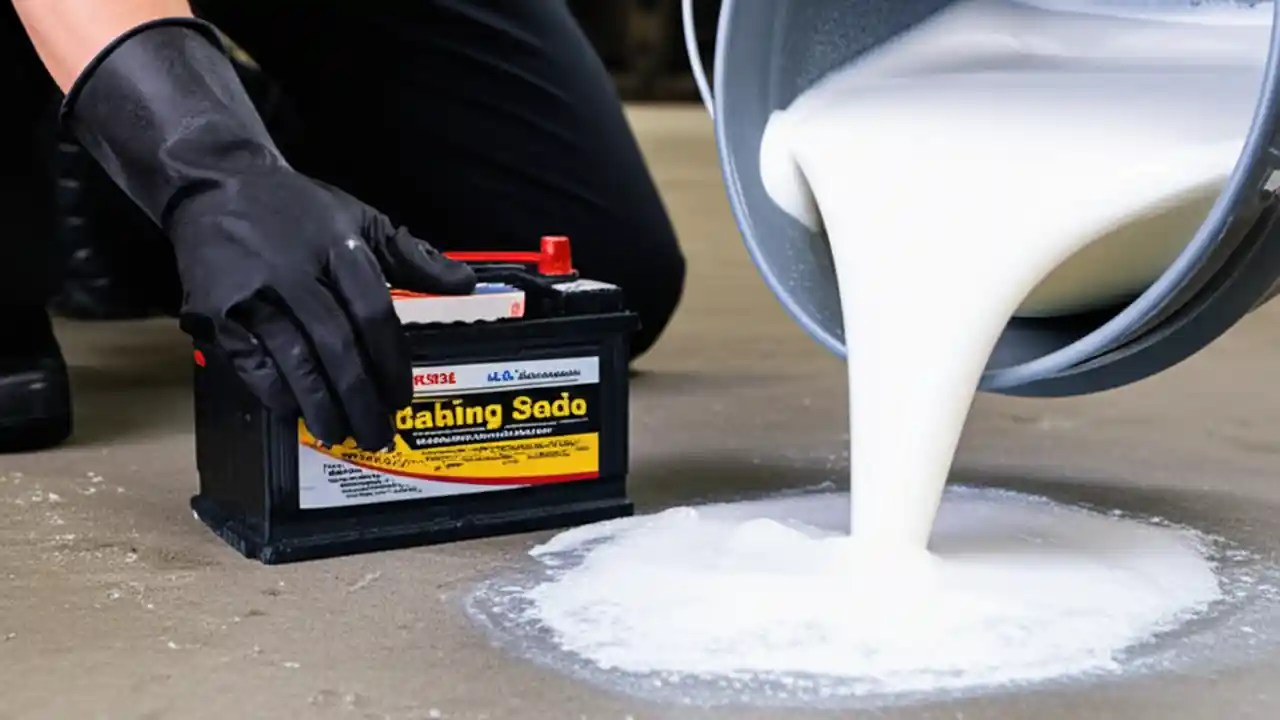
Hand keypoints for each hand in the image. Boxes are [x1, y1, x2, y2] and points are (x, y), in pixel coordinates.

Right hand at [176, 173, 473, 448]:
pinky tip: (294, 411)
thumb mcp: (359, 216)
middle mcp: (295, 270)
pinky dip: (273, 391)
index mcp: (338, 246)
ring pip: (293, 358)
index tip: (401, 398)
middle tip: (377, 434)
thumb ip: (411, 255)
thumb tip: (463, 283)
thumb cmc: (295, 209)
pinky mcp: (215, 309)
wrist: (214, 184)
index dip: (390, 362)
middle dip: (360, 396)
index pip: (373, 313)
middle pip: (335, 344)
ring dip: (319, 403)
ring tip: (339, 433)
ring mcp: (252, 291)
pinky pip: (249, 360)